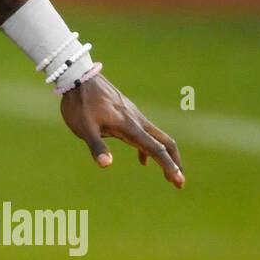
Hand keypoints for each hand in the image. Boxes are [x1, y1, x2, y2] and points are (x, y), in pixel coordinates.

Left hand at [60, 74, 184, 188]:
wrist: (79, 77)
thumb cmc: (80, 104)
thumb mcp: (83, 128)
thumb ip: (96, 145)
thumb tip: (106, 164)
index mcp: (129, 126)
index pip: (155, 149)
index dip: (169, 166)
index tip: (180, 181)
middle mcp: (137, 120)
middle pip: (165, 142)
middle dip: (175, 162)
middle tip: (179, 182)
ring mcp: (133, 115)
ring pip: (157, 137)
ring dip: (164, 156)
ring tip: (167, 175)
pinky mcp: (126, 113)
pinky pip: (144, 132)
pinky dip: (148, 148)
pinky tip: (142, 161)